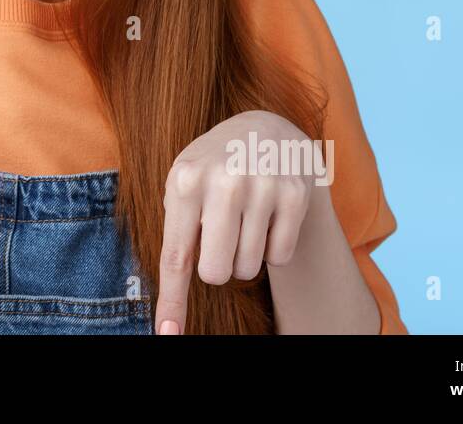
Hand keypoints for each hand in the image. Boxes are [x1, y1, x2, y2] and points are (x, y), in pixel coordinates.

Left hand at [154, 110, 323, 333]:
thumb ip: (176, 235)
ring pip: (249, 268)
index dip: (172, 301)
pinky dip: (273, 247)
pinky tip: (268, 215)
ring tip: (244, 218)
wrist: (264, 129)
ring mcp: (263, 186)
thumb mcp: (183, 186)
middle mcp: (224, 181)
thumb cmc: (212, 168)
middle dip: (217, 267)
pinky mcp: (296, 195)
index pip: (176, 256)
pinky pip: (280, 257)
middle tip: (221, 237)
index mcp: (185, 180)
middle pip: (216, 273)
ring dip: (245, 256)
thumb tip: (169, 310)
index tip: (167, 334)